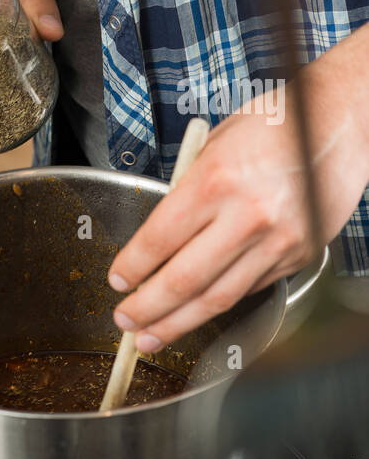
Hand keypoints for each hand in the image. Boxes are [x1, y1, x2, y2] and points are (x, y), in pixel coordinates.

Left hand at [106, 32, 368, 348]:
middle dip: (148, 308)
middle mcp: (247, 217)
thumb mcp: (217, 141)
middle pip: (185, 280)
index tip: (117, 280)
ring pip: (219, 298)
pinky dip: (221, 303)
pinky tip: (200, 311)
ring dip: (180, 322)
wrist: (340, 123)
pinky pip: (251, 288)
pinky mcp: (299, 256)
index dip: (133, 266)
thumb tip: (165, 227)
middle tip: (126, 322)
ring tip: (153, 336)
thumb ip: (190, 184)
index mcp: (217, 180)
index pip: (161, 238)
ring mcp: (277, 242)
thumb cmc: (278, 122)